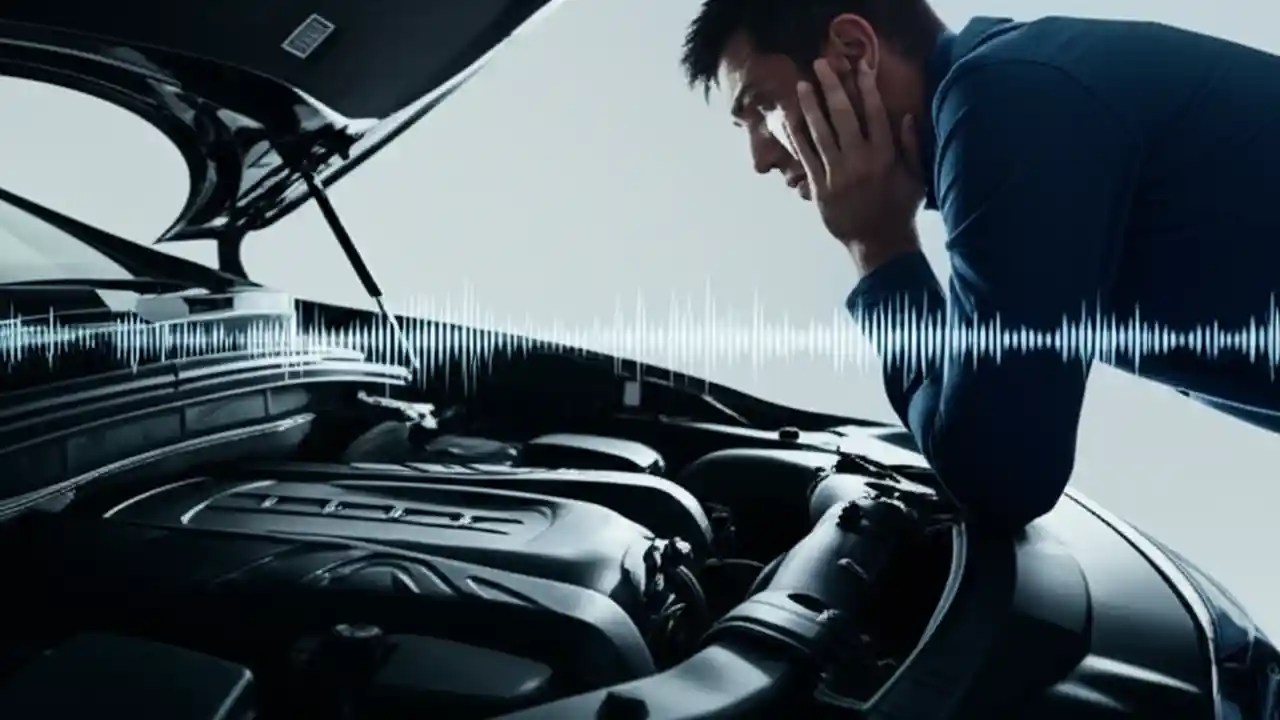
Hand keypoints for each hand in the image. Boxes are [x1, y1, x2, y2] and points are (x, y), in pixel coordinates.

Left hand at [784, 57, 923, 273]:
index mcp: (885, 156)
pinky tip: (793, 118)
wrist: (878, 243)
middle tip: (821, 64)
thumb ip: (911, 147)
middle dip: (832, 87)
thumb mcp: (916, 178)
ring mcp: (837, 174)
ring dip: (811, 106)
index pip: (875, 113)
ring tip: (803, 85)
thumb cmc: (899, 208)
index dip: (867, 88)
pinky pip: (806, 156)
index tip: (860, 66)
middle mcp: (860, 161)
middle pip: (843, 116)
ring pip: (820, 132)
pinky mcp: (820, 187)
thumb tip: (906, 116)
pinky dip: (798, 136)